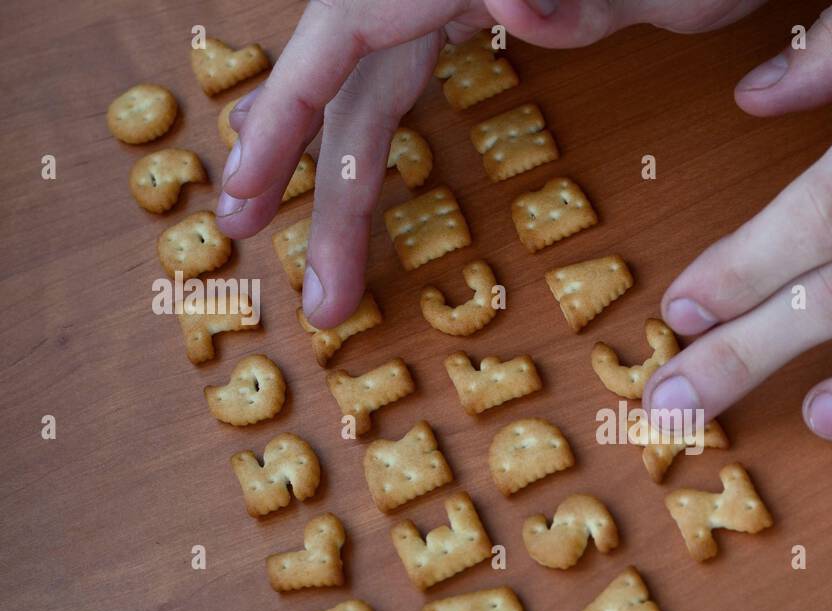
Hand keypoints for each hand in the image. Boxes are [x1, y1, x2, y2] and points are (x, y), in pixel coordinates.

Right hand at [216, 0, 764, 329]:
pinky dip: (367, 134)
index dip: (283, 119)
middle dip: (318, 190)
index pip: (342, 37)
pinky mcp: (461, 3)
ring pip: (365, 85)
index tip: (244, 192)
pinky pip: (394, 73)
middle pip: (348, 83)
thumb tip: (511, 4)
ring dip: (336, 174)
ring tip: (320, 258)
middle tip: (302, 286)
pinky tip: (349, 181)